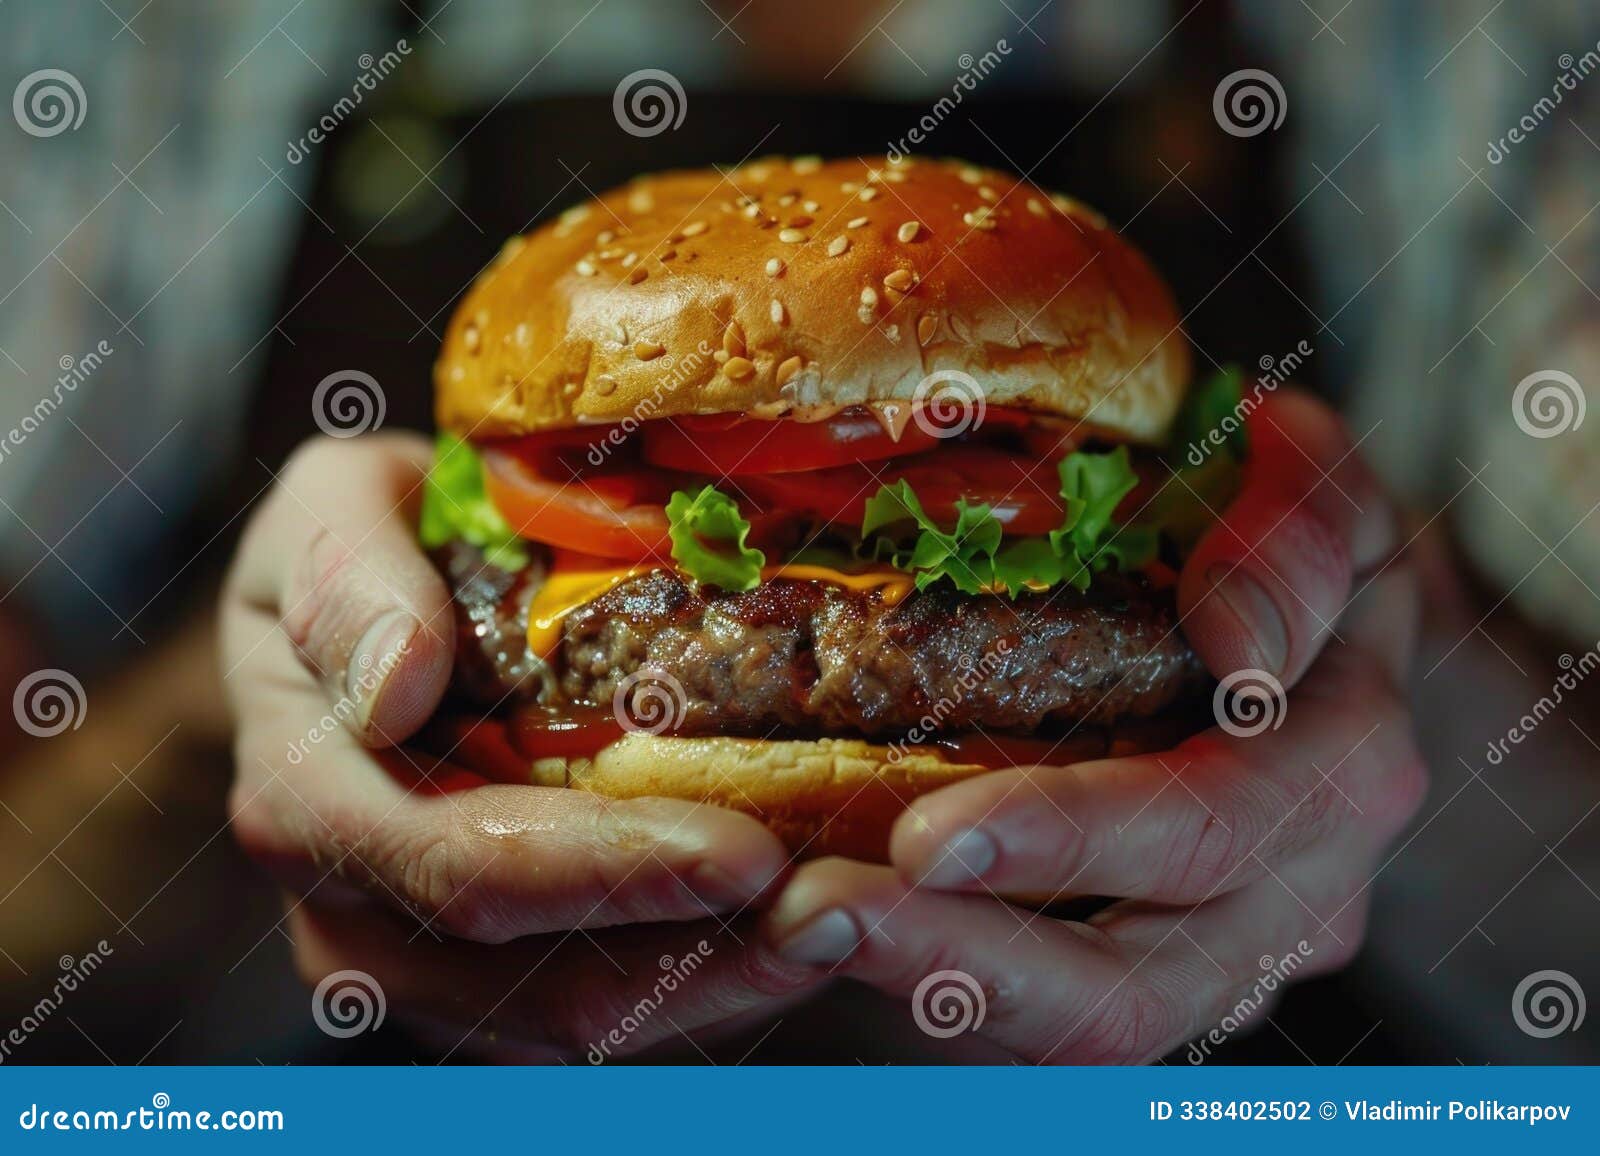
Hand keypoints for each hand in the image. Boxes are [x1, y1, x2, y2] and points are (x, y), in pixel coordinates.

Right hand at [221, 433, 808, 1058]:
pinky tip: (795, 934)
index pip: (455, 862)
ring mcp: (415, 960)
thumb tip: (395, 685)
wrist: (354, 620)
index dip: (603, 871)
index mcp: (304, 791)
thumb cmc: (361, 547)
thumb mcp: (330, 506)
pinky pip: (596, 1012)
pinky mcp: (480, 977)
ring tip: (845, 926)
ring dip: (720, 988)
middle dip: (697, 956)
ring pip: (573, 1022)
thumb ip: (346, 575)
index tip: (748, 850)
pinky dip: (702, 985)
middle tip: (841, 909)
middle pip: (530, 981)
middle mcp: (350, 908)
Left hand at [758, 391, 1426, 1062]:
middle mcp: (1302, 889)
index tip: (922, 840)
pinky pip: (1051, 1017)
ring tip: (801, 927)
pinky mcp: (1164, 971)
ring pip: (1085, 1032)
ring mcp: (1233, 950)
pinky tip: (847, 934)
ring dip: (935, 988)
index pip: (1206, 829)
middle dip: (962, 957)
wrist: (1304, 607)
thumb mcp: (1308, 471)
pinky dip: (947, 988)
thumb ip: (1292, 530)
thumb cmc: (1276, 520)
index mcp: (1340, 761)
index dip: (1066, 842)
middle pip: (1133, 988)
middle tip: (812, 909)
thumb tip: (1240, 648)